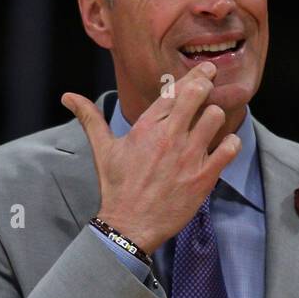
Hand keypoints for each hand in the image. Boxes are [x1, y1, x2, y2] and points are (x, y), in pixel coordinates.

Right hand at [61, 61, 241, 251]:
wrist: (130, 225)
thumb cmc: (116, 187)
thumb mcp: (103, 150)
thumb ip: (90, 119)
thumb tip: (68, 97)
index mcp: (146, 126)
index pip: (174, 89)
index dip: (193, 76)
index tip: (204, 72)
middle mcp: (169, 136)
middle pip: (198, 93)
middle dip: (207, 84)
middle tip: (212, 84)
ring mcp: (188, 156)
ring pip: (216, 116)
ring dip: (216, 117)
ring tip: (211, 124)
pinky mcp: (204, 176)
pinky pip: (230, 148)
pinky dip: (231, 144)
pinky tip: (223, 148)